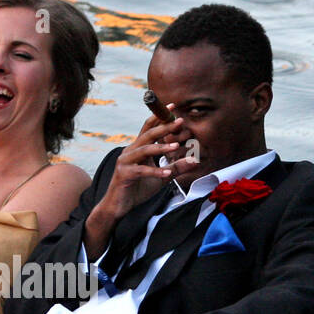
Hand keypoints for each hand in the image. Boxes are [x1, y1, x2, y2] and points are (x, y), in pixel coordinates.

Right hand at [83, 106, 195, 254]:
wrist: (118, 206)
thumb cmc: (138, 189)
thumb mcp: (161, 177)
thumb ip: (176, 168)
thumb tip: (195, 161)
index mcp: (138, 148)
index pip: (149, 128)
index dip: (160, 117)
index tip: (173, 107)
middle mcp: (130, 151)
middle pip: (148, 134)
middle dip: (164, 127)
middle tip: (180, 121)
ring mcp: (125, 162)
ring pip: (144, 149)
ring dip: (161, 147)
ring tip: (176, 145)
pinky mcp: (124, 174)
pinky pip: (141, 170)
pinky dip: (155, 171)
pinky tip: (167, 172)